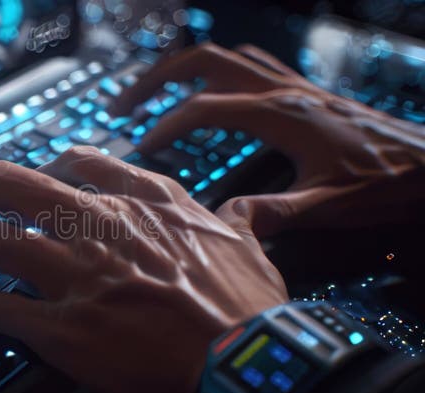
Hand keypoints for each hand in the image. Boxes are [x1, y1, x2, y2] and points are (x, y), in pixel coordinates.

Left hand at [0, 147, 287, 392]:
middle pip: (9, 184)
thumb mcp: (250, 246)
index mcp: (143, 202)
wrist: (248, 362)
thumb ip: (240, 218)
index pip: (73, 161)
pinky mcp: (63, 328)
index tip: (20, 188)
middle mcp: (101, 226)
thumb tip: (251, 209)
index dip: (34, 170)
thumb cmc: (249, 309)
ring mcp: (79, 275)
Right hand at [113, 42, 424, 237]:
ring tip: (151, 92)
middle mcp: (280, 89)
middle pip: (201, 62)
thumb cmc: (383, 181)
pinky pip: (250, 62)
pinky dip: (218, 67)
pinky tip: (209, 86)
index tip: (139, 149)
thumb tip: (224, 223)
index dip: (164, 127)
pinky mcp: (300, 89)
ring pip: (223, 55)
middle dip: (154, 81)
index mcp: (279, 114)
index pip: (202, 108)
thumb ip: (275, 214)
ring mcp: (291, 84)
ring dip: (181, 69)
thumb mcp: (328, 205)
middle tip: (121, 106)